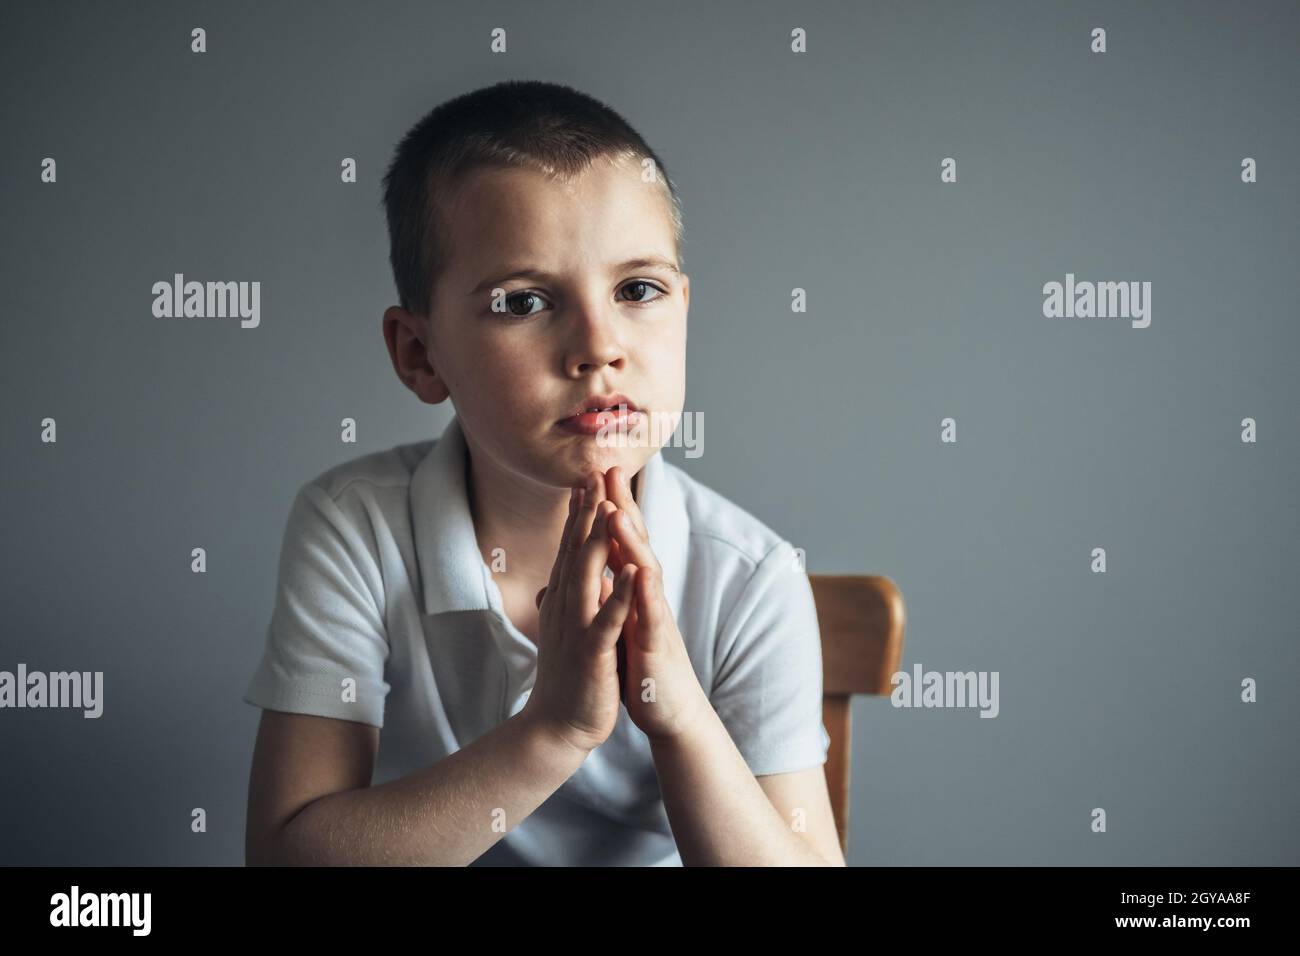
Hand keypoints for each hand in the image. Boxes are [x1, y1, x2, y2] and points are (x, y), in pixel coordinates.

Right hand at [520, 473, 638, 755]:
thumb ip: (560, 602)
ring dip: (599, 540)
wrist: (556, 726)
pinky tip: (632, 570)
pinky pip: (608, 618)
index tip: (586, 477)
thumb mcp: (562, 631)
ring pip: (587, 575)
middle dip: (587, 512)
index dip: (579, 512)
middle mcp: (565, 606)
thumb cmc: (565, 677)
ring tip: (609, 506)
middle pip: (576, 550)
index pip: (570, 547)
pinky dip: (620, 593)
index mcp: (564, 600)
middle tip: (594, 472)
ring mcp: (577, 627)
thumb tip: (551, 581)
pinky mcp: (591, 652)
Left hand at [601, 465, 708, 742]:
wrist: (667, 710)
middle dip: (622, 505)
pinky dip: (645, 591)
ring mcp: (655, 616)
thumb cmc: (641, 666)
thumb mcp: (617, 623)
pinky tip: (640, 570)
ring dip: (632, 539)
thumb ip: (607, 596)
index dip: (605, 508)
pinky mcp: (658, 643)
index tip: (591, 474)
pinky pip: (652, 613)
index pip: (618, 541)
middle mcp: (646, 595)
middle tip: (610, 467)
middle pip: (635, 541)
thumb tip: (592, 573)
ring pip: (645, 570)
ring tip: (617, 509)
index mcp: (632, 590)